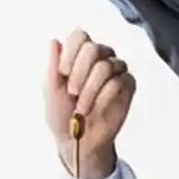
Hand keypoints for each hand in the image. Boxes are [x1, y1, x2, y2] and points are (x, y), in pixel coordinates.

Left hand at [44, 28, 136, 178]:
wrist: (78, 142)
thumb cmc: (63, 116)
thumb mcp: (51, 90)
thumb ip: (53, 65)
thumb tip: (53, 41)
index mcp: (79, 55)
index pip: (80, 36)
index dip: (71, 53)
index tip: (63, 73)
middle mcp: (99, 58)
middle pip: (93, 48)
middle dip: (79, 73)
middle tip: (72, 92)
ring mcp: (115, 70)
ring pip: (106, 66)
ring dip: (90, 90)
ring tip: (82, 108)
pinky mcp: (128, 85)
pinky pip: (119, 81)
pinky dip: (104, 98)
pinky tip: (96, 108)